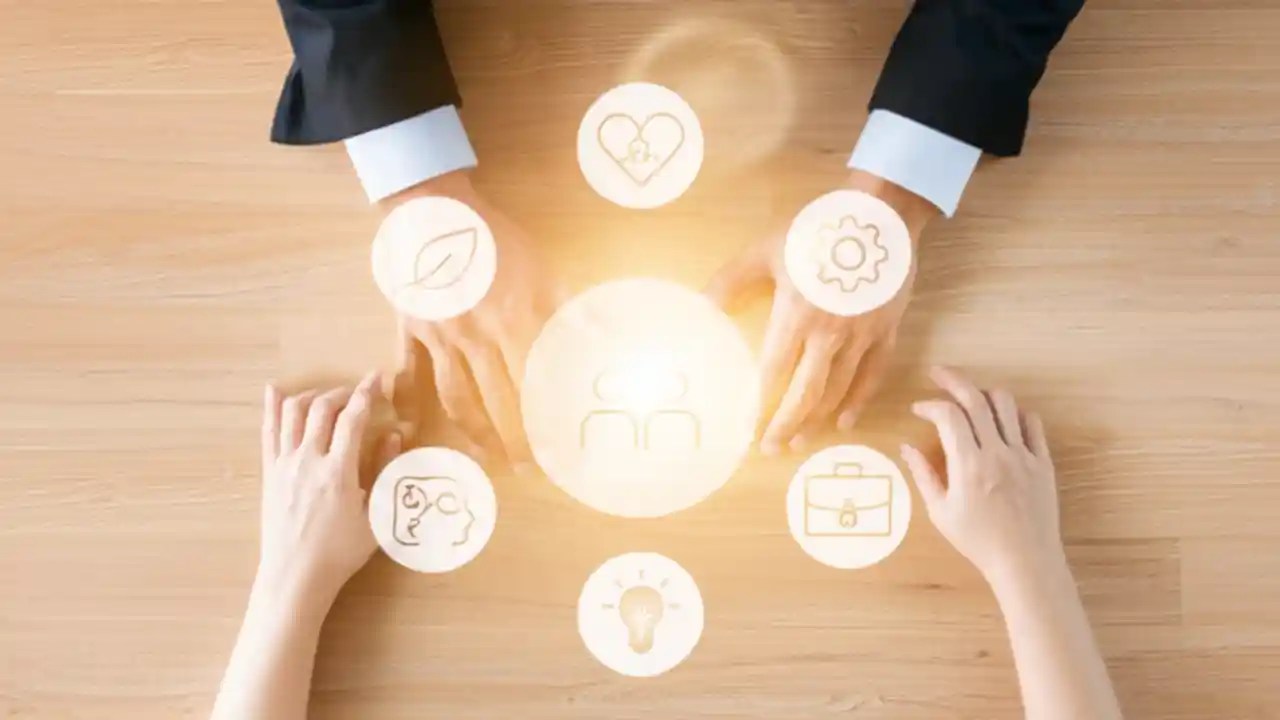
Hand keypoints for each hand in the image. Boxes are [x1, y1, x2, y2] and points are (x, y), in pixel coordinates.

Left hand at [258, 374, 399, 602]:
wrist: (295, 576)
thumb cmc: (340, 552)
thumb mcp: (375, 516)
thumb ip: (384, 472)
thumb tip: (395, 436)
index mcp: (338, 471)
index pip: (353, 418)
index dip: (366, 393)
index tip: (377, 377)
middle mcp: (307, 460)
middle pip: (322, 408)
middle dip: (341, 392)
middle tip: (356, 394)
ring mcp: (284, 465)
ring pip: (292, 413)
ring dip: (311, 396)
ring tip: (326, 397)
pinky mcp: (269, 472)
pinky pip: (268, 431)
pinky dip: (272, 407)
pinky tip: (275, 391)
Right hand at [388, 171, 558, 470]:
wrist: (433, 206)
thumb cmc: (494, 237)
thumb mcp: (544, 269)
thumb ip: (570, 312)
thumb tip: (605, 345)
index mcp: (518, 318)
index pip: (540, 384)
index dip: (552, 420)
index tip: (565, 448)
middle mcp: (480, 335)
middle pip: (502, 402)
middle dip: (519, 442)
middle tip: (532, 468)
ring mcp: (442, 336)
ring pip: (460, 398)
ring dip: (479, 435)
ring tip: (494, 459)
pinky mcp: (412, 329)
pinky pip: (409, 372)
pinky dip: (407, 402)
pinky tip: (411, 429)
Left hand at [706, 171, 934, 453]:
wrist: (880, 214)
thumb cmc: (819, 229)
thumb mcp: (767, 250)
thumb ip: (732, 280)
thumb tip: (702, 307)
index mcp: (796, 314)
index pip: (773, 370)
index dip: (758, 401)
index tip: (744, 426)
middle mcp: (829, 333)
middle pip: (805, 391)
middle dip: (785, 423)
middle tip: (770, 448)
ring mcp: (861, 335)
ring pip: (838, 389)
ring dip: (817, 418)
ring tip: (798, 440)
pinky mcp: (887, 331)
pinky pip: (873, 375)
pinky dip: (859, 400)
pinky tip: (845, 421)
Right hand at [900, 366, 1064, 584]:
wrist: (1025, 561)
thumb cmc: (977, 541)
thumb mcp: (941, 512)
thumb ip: (923, 475)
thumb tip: (906, 447)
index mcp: (969, 465)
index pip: (948, 416)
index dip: (930, 405)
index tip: (919, 409)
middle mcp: (998, 452)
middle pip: (975, 399)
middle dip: (953, 380)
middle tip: (937, 373)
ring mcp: (1024, 455)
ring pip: (1006, 405)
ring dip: (985, 393)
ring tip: (971, 397)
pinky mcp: (1043, 462)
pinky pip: (1032, 425)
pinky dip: (1015, 414)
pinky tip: (1003, 420)